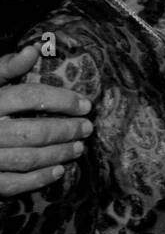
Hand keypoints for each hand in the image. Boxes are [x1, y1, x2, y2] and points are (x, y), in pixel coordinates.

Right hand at [0, 45, 93, 196]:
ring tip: (79, 147)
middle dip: (65, 130)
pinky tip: (58, 171)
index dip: (62, 100)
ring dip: (58, 154)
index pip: (29, 97)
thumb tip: (35, 49)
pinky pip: (12, 183)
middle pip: (33, 131)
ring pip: (27, 158)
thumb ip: (6, 67)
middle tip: (87, 128)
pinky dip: (38, 179)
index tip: (85, 105)